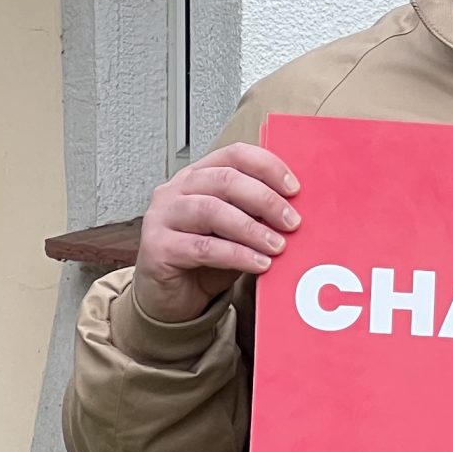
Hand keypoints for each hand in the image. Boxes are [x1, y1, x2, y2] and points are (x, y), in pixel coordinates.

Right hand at [132, 143, 301, 325]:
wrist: (171, 297)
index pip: (235, 155)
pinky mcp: (157, 247)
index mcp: (198, 175)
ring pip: (212, 211)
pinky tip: (259, 263)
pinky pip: (202, 247)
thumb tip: (295, 209)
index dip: (268, 167)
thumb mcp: (235, 229)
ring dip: (252, 229)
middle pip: (225, 180)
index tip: (294, 189)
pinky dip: (237, 254)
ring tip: (278, 246)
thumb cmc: (205, 259)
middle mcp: (176, 190)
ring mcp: (162, 217)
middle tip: (292, 222)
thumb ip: (255, 213)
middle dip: (265, 200)